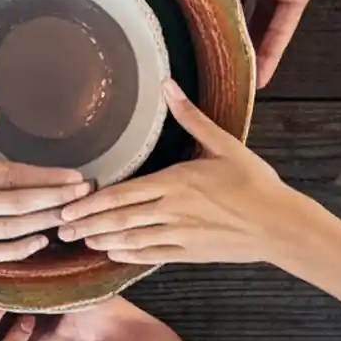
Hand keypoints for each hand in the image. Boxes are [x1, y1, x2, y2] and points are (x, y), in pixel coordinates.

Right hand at [0, 111, 91, 269]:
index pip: (9, 175)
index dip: (47, 178)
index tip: (76, 176)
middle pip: (17, 204)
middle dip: (57, 200)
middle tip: (87, 196)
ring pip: (9, 231)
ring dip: (44, 223)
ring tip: (72, 216)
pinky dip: (18, 249)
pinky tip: (39, 240)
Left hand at [58, 80, 338, 266]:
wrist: (280, 224)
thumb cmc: (254, 182)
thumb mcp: (224, 144)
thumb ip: (190, 117)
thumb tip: (167, 84)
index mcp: (176, 181)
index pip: (123, 194)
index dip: (92, 202)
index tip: (68, 205)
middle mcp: (172, 210)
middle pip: (120, 219)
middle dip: (87, 223)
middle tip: (60, 226)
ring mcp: (180, 235)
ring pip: (131, 239)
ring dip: (102, 239)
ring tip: (79, 239)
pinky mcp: (190, 254)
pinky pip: (151, 256)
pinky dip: (128, 255)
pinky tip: (111, 253)